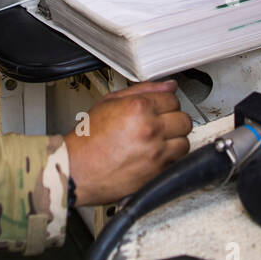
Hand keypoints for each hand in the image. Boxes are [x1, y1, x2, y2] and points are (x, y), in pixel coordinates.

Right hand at [64, 80, 191, 206]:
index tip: (160, 109)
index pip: (173, 99)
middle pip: (184, 120)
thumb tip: (168, 86)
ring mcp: (155, 153)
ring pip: (184, 142)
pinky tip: (153, 155)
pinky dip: (168, 158)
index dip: (166, 104)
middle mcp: (150, 130)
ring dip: (174, 141)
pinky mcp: (156, 173)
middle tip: (161, 124)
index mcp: (139, 108)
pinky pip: (176, 161)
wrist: (76, 168)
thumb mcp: (109, 102)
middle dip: (173, 121)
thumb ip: (142, 90)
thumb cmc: (88, 138)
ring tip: (158, 141)